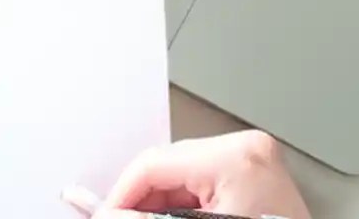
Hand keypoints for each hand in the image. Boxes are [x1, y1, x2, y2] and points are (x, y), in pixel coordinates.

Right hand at [77, 130, 310, 218]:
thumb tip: (110, 215)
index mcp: (235, 157)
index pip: (154, 164)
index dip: (121, 193)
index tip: (105, 214)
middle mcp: (246, 148)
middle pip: (165, 166)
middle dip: (139, 199)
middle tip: (118, 218)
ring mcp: (252, 158)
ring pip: (178, 173)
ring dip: (157, 203)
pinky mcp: (253, 172)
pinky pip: (200, 181)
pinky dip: (180, 203)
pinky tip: (167, 217)